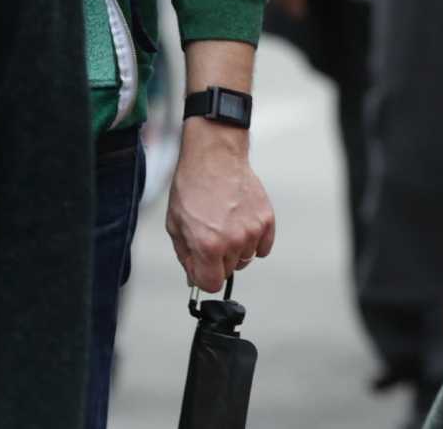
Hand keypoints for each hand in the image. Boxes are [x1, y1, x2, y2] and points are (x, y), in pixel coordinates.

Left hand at [166, 122, 275, 291]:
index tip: (202, 269)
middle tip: (211, 238)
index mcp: (208, 246)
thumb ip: (186, 256)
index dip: (203, 277)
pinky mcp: (266, 219)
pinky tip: (242, 227)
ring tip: (227, 227)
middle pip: (229, 270)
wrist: (214, 159)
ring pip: (246, 258)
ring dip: (236, 250)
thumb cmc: (193, 186)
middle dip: (218, 261)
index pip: (211, 284)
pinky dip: (255, 242)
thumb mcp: (176, 226)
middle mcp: (233, 241)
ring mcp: (253, 230)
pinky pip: (264, 247)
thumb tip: (194, 275)